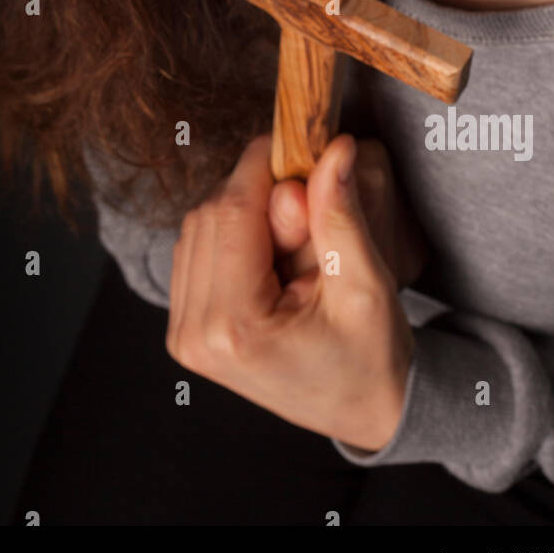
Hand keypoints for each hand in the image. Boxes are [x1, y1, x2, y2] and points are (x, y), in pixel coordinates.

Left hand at [166, 133, 414, 451]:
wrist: (361, 411)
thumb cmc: (371, 358)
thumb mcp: (365, 286)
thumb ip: (339, 215)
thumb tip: (331, 150)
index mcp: (235, 328)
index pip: (232, 212)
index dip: (263, 164)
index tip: (298, 141)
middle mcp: (194, 334)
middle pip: (211, 214)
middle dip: (259, 193)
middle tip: (312, 205)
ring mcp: (183, 334)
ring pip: (199, 226)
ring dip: (245, 213)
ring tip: (298, 241)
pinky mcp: (184, 329)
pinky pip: (196, 249)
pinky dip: (233, 235)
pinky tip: (272, 253)